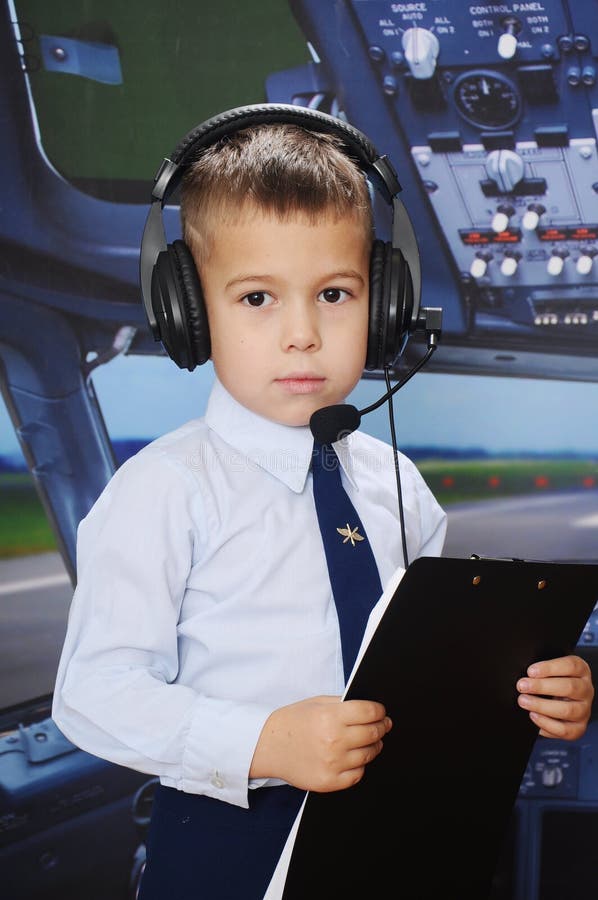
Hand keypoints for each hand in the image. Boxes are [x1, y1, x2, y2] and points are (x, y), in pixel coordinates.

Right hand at [250, 695, 391, 791]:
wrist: (268, 746)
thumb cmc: (293, 722)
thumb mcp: (317, 703)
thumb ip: (343, 703)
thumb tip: (370, 708)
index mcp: (330, 717)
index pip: (369, 713)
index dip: (380, 711)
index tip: (381, 712)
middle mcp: (333, 740)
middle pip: (373, 733)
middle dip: (382, 727)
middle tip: (383, 725)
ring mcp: (332, 763)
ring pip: (369, 754)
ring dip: (374, 746)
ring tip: (371, 741)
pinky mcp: (329, 782)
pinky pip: (357, 774)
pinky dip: (360, 765)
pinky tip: (355, 757)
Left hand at [517, 654, 593, 740]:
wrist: (561, 700)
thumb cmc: (552, 682)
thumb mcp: (550, 671)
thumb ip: (541, 671)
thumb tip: (524, 677)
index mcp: (581, 671)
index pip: (571, 666)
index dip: (549, 668)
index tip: (530, 671)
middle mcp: (586, 690)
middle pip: (569, 687)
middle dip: (542, 686)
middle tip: (522, 686)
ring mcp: (584, 710)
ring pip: (567, 710)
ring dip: (542, 706)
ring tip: (524, 701)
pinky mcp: (578, 728)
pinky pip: (564, 730)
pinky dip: (546, 724)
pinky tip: (533, 716)